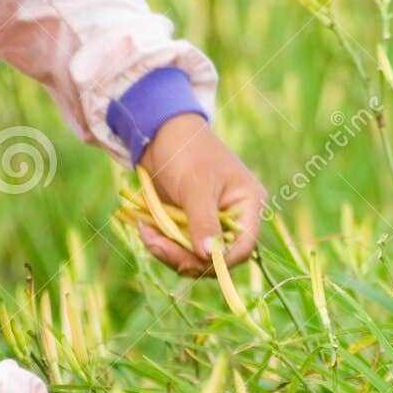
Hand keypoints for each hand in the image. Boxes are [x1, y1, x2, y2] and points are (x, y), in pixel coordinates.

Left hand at [138, 114, 266, 275]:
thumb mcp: (196, 186)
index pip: (242, 248)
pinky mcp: (188, 224)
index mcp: (247, 205)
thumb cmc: (187, 150)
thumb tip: (210, 256)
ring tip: (146, 233)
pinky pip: (178, 246)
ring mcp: (209, 223)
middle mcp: (232, 218)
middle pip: (216, 257)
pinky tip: (145, 229)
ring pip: (193, 256)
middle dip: (185, 257)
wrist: (160, 131)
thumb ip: (204, 222)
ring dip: (168, 251)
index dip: (220, 260)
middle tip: (157, 245)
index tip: (193, 260)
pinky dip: (161, 242)